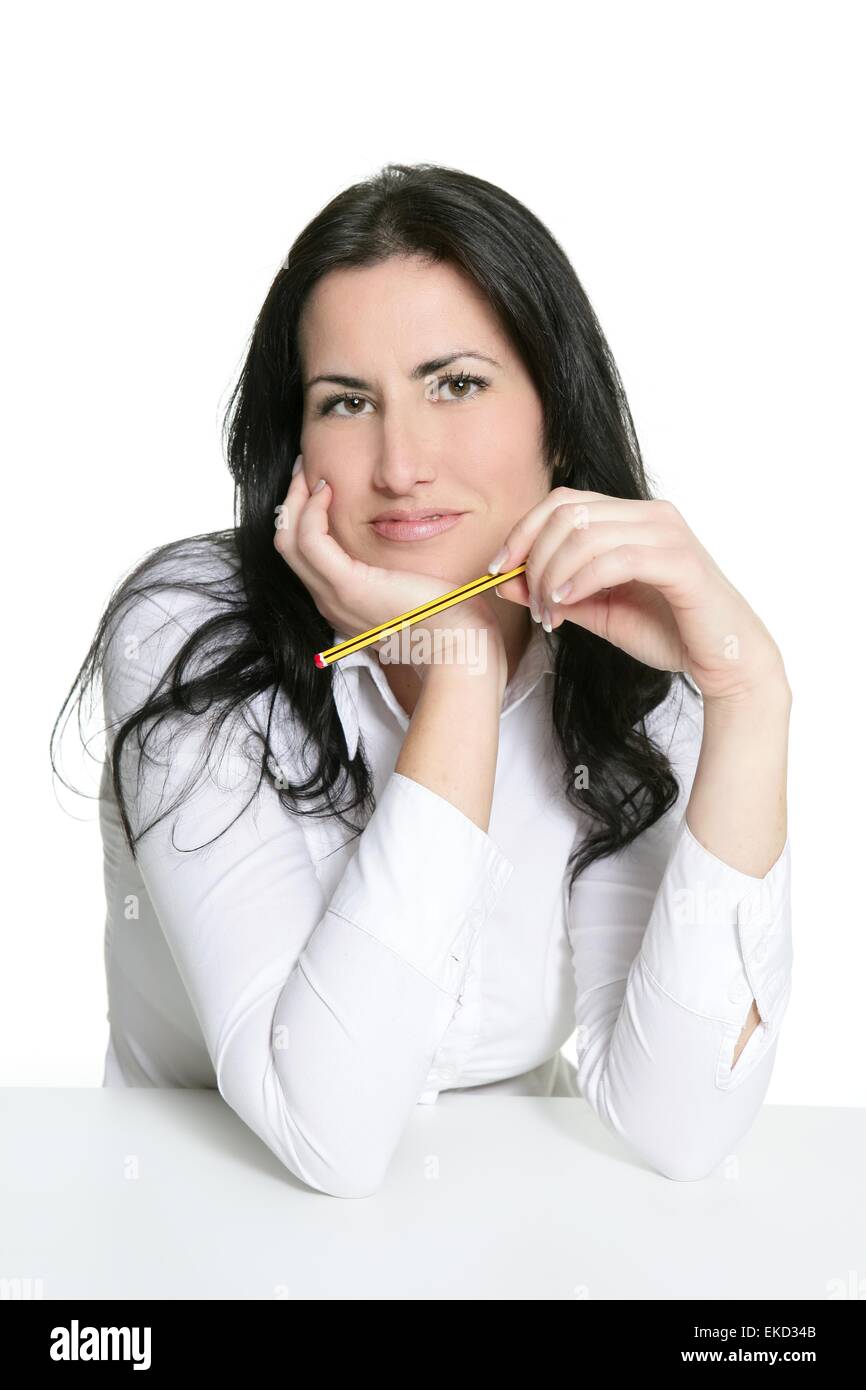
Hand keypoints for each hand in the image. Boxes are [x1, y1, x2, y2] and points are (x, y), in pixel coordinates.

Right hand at [274, 461, 506, 687]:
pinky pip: (310, 540)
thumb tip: (403, 562)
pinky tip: (327, 492)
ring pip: (289, 541)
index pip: (304, 558)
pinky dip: (311, 511)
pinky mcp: (348, 585)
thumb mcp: (413, 593)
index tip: (317, 490)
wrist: (457, 643)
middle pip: (287, 546)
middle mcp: (330, 603)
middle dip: (292, 504)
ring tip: (313, 477)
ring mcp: (335, 597)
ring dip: (296, 502)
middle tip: (303, 472)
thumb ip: (397, 579)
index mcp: (343, 604)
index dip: (303, 520)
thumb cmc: (446, 619)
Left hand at [491, 488, 788, 702]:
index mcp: (631, 518)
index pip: (562, 502)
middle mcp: (650, 515)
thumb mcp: (597, 612)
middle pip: (566, 514)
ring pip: (585, 534)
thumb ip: (554, 592)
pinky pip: (616, 558)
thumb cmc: (669, 633)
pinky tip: (566, 604)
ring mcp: (668, 534)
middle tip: (532, 606)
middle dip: (534, 560)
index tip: (498, 570)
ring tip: (550, 615)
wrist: (725, 661)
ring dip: (553, 577)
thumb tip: (504, 580)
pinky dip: (581, 580)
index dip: (522, 532)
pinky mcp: (681, 562)